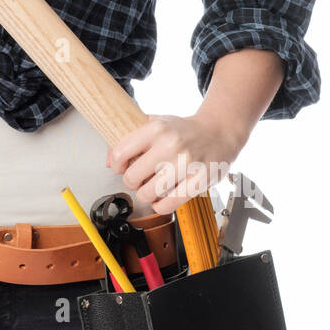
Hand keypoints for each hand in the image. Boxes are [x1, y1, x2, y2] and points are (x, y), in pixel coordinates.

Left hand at [106, 112, 245, 214]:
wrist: (219, 131)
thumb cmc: (184, 130)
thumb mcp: (156, 123)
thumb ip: (131, 137)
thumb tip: (110, 161)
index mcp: (156, 128)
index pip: (120, 153)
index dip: (116, 165)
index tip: (121, 168)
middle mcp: (170, 144)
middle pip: (132, 177)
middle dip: (131, 182)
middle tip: (138, 180)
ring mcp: (186, 163)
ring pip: (149, 193)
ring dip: (146, 196)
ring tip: (151, 189)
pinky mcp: (200, 180)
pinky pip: (170, 204)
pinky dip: (161, 206)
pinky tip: (162, 199)